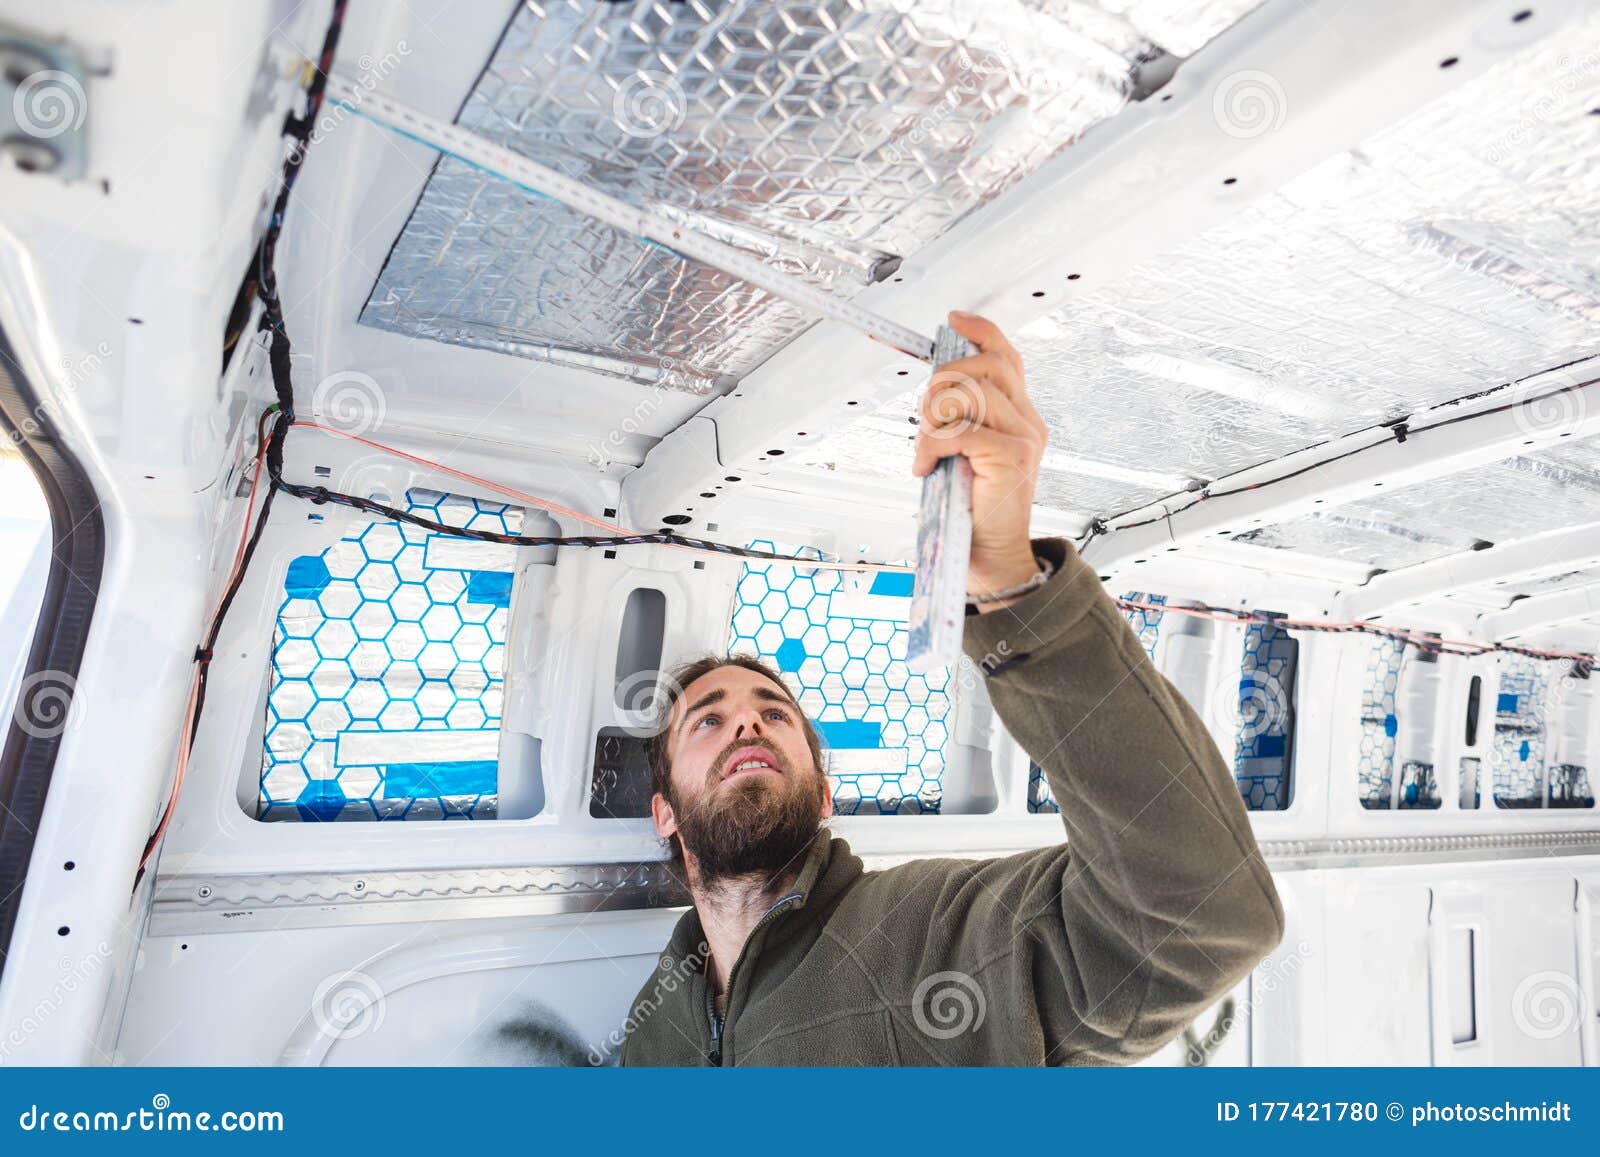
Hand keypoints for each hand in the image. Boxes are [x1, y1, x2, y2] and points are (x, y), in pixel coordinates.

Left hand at [911, 311, 1047, 609]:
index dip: (981, 332)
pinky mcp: (1012, 457)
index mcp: (1020, 416)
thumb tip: (932, 390)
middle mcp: (1028, 422)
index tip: (954, 319)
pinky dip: (933, 445)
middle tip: (925, 416)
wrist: (990, 557)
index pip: (1007, 357)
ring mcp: (1025, 438)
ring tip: (926, 447)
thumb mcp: (963, 453)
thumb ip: (959, 419)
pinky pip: (961, 430)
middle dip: (942, 381)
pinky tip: (926, 466)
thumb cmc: (972, 509)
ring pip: (970, 393)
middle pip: (985, 366)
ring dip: (933, 418)